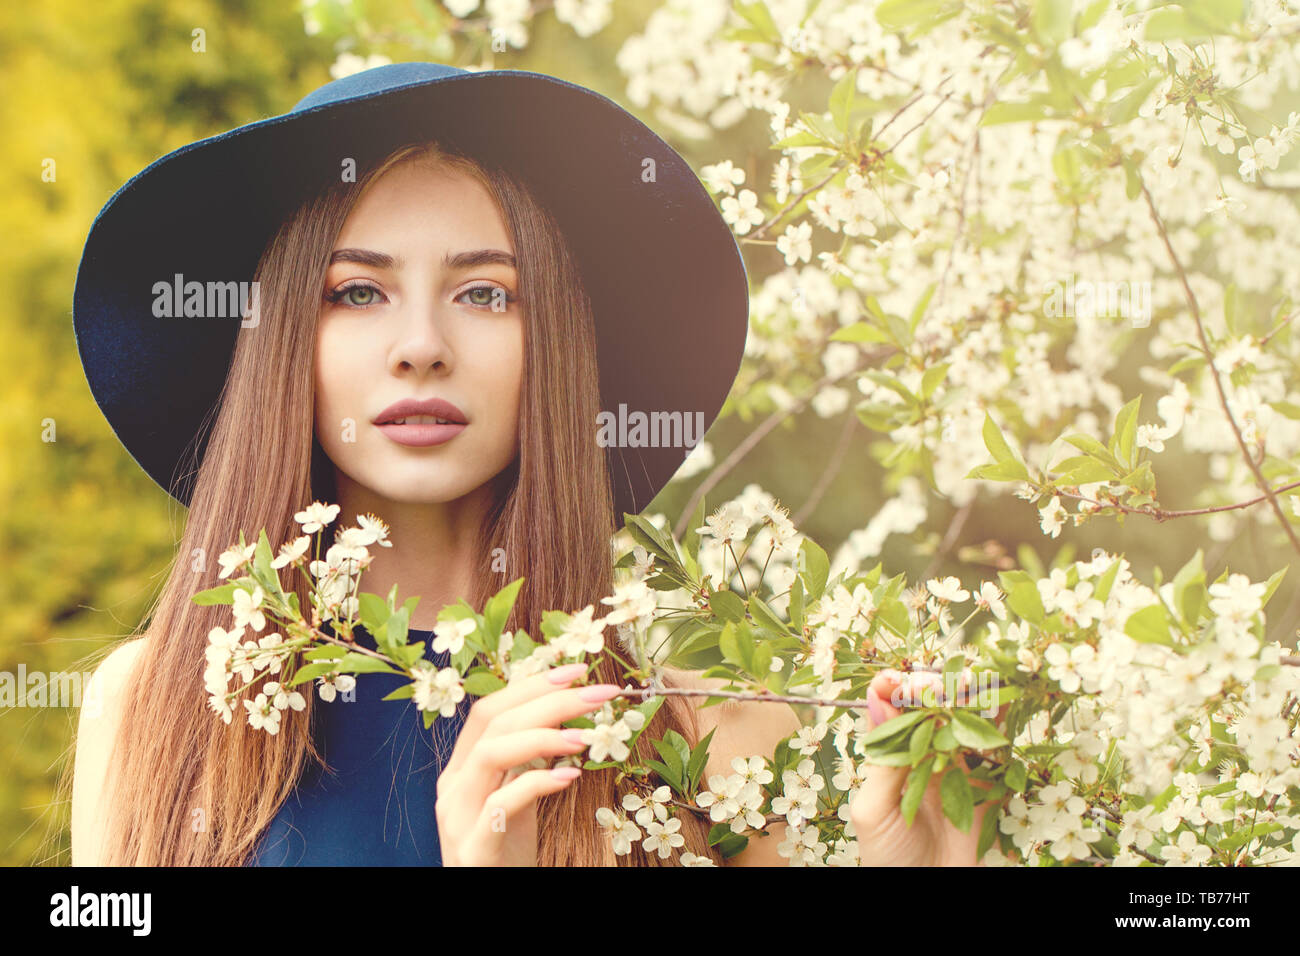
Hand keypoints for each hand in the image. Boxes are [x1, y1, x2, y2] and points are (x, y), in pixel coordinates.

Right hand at [435, 662, 620, 865]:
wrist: (486, 895)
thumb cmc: (505, 850)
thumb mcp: (515, 796)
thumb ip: (527, 759)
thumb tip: (566, 714)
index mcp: (461, 768)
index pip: (490, 709)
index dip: (533, 685)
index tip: (578, 671)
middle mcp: (453, 786)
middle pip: (494, 723)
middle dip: (550, 701)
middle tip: (599, 693)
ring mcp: (458, 817)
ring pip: (490, 754)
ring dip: (543, 736)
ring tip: (585, 736)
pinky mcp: (474, 849)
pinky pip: (501, 806)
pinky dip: (537, 784)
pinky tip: (570, 777)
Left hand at [850, 668, 1004, 866]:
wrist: (927, 893)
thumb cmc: (887, 857)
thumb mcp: (874, 810)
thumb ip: (883, 759)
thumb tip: (878, 699)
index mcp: (888, 755)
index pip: (891, 707)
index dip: (895, 687)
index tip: (898, 680)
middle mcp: (921, 753)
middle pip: (930, 705)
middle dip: (935, 685)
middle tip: (943, 684)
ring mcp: (954, 766)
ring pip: (963, 718)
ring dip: (968, 695)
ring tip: (972, 682)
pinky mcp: (985, 785)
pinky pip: (993, 748)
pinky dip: (998, 722)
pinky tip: (1000, 704)